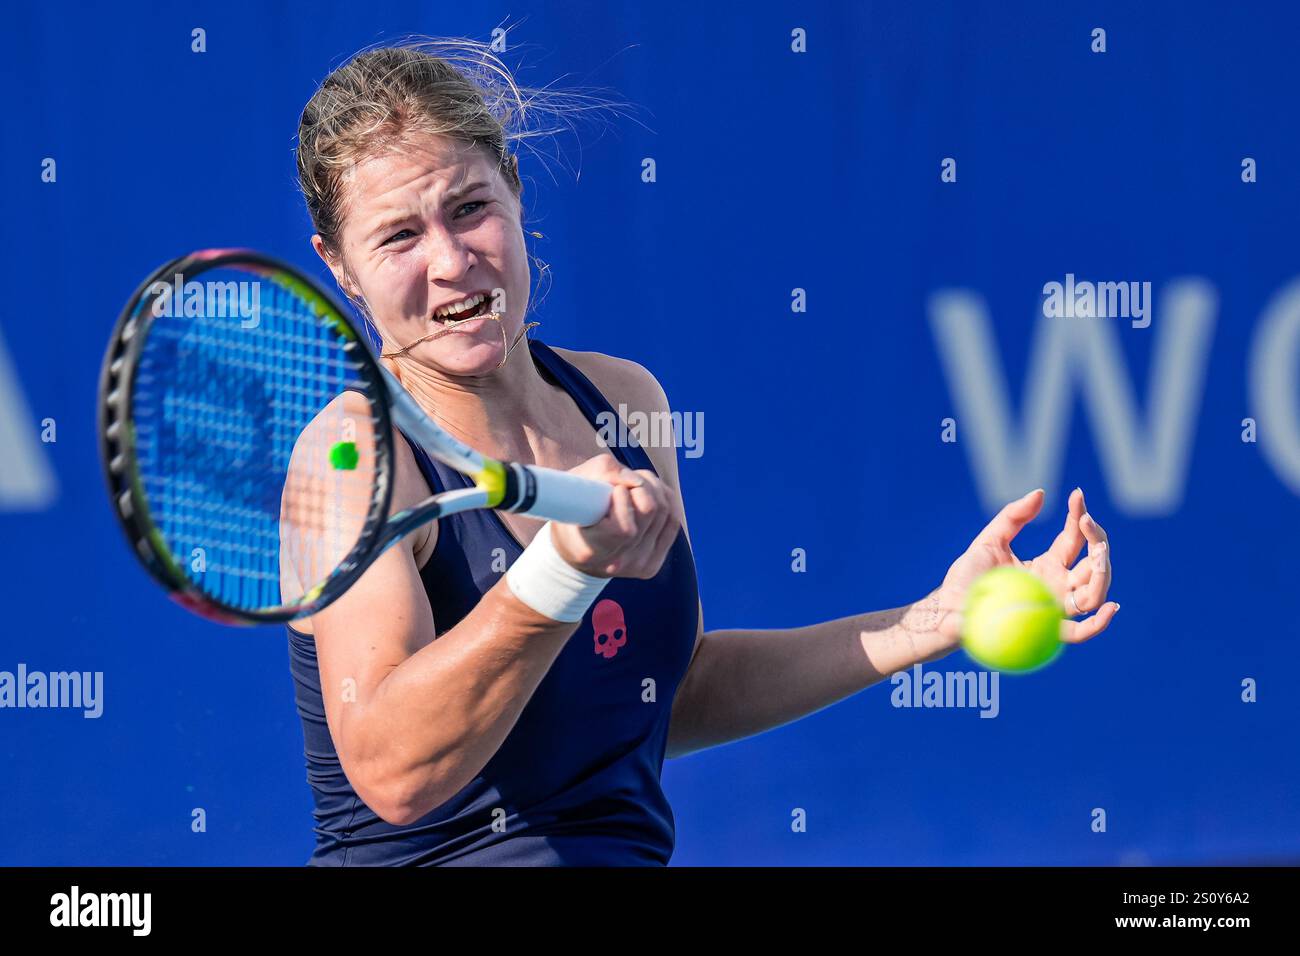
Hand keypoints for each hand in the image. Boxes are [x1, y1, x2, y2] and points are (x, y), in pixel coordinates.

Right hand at [549, 453, 679, 578]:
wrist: (575, 549)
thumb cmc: (574, 510)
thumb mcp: (575, 485)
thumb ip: (604, 473)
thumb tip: (636, 480)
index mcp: (590, 549)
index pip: (624, 528)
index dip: (623, 499)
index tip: (615, 489)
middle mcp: (616, 563)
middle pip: (650, 511)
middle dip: (641, 485)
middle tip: (624, 483)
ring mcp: (636, 566)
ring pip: (665, 512)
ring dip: (653, 488)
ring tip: (634, 486)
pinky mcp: (652, 564)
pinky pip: (673, 521)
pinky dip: (664, 500)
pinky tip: (649, 494)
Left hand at [930, 487, 1117, 648]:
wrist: (948, 608)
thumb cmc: (967, 576)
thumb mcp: (990, 540)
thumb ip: (1013, 516)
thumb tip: (1040, 492)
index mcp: (1048, 565)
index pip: (1074, 540)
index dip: (1079, 516)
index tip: (1077, 494)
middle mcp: (1058, 586)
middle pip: (1093, 566)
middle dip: (1098, 541)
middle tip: (1087, 521)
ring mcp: (1054, 608)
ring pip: (1094, 594)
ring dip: (1103, 572)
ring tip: (1098, 552)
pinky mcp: (1045, 629)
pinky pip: (1078, 632)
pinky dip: (1099, 623)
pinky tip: (1112, 607)